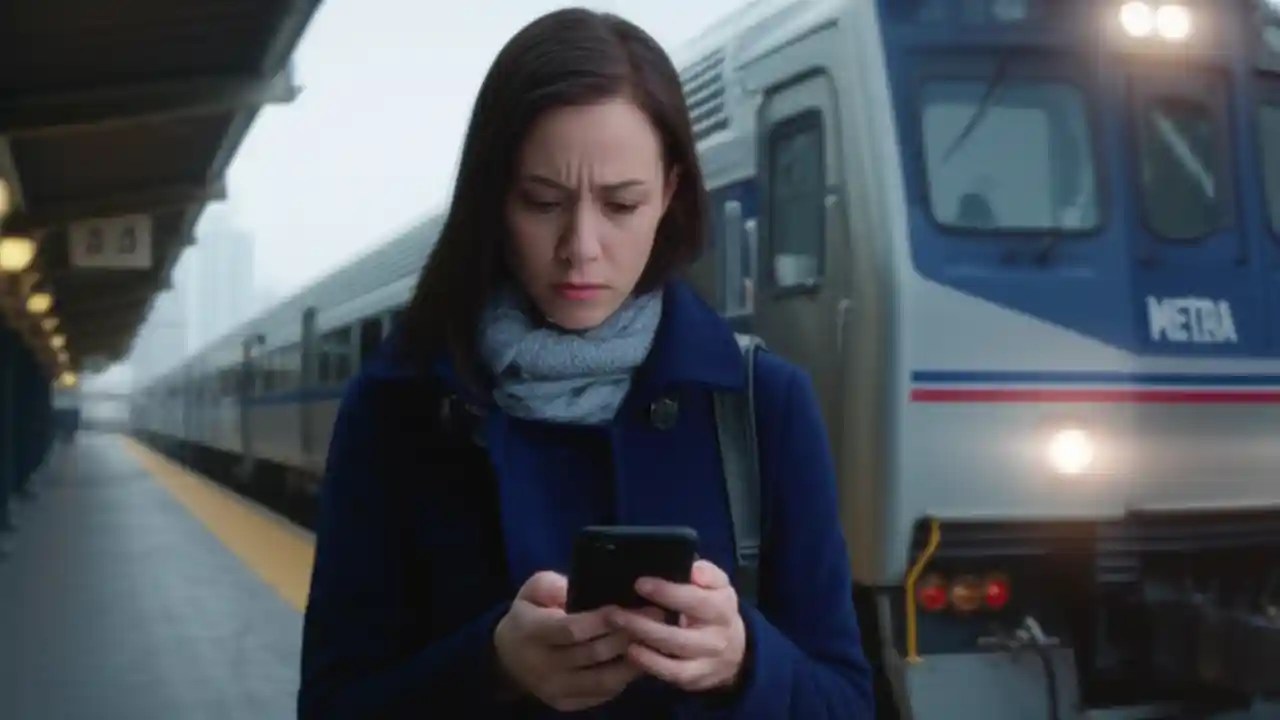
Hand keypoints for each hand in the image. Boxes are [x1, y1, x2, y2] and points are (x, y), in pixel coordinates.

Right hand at [493, 571, 642, 711]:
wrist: (508, 658)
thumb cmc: (528, 615)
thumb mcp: (532, 590)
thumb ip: (553, 585)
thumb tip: (580, 587)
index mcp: (531, 633)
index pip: (571, 630)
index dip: (600, 620)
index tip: (626, 606)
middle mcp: (542, 666)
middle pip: (592, 654)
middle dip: (626, 635)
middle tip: (656, 616)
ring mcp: (554, 689)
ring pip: (602, 679)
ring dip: (633, 660)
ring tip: (654, 639)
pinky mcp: (566, 704)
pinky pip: (601, 694)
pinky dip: (623, 678)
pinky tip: (640, 659)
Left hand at [607, 560, 746, 692]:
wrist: (735, 648)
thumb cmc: (715, 607)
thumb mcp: (718, 585)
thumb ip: (707, 572)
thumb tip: (694, 570)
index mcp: (722, 608)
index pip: (695, 601)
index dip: (667, 593)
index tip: (639, 584)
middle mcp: (717, 639)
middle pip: (679, 637)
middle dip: (645, 625)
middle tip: (615, 613)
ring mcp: (707, 663)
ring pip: (674, 659)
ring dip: (644, 645)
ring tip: (620, 629)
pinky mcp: (696, 679)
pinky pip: (672, 674)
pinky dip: (650, 664)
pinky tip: (631, 651)